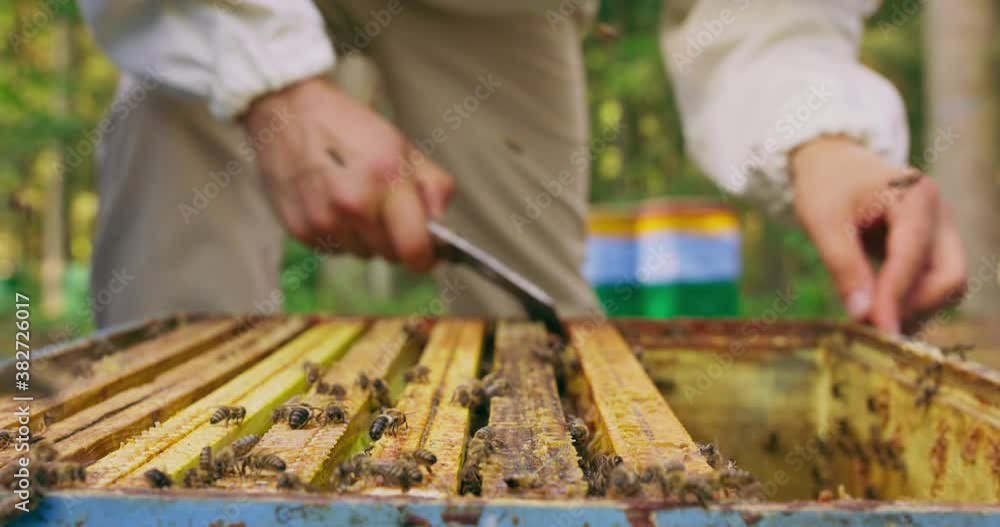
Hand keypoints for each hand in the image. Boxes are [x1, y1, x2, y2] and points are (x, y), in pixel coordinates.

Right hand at [243, 76, 453, 271]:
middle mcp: (353, 204)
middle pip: (389, 255)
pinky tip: (330, 204)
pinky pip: (334, 250)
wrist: (288, 115)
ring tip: (353, 201)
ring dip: (364, 238)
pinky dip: (338, 235)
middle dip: (394, 240)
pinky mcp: (300, 229)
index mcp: (384, 178)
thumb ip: (433, 186)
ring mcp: (323, 220)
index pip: (414, 247)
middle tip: (386, 211)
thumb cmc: (350, 129)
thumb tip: (441, 225)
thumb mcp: (402, 146)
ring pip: (361, 254)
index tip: (427, 255)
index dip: (425, 258)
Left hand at [791, 137, 966, 332]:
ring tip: (874, 321)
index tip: (879, 330)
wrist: (834, 162)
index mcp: (915, 196)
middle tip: (874, 326)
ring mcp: (941, 229)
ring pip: (948, 283)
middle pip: (950, 275)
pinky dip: (912, 300)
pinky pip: (935, 281)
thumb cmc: (826, 185)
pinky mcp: (933, 245)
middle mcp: (939, 213)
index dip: (897, 298)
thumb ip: (843, 266)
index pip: (913, 257)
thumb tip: (863, 316)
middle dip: (916, 306)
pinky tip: (882, 310)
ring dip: (916, 308)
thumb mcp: (822, 221)